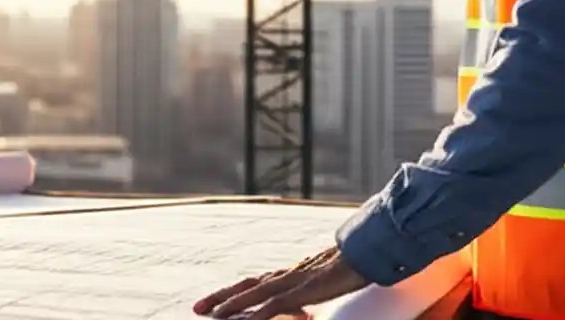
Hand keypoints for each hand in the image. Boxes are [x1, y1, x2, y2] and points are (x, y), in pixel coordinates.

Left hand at [192, 247, 368, 319]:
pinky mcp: (304, 290)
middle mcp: (286, 275)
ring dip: (231, 305)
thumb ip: (310, 292)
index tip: (216, 301)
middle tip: (197, 308)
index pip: (254, 282)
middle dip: (221, 297)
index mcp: (289, 274)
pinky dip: (256, 315)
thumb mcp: (324, 283)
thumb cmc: (350, 265)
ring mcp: (293, 281)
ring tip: (211, 316)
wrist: (367, 250)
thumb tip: (305, 306)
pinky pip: (274, 306)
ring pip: (254, 294)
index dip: (234, 291)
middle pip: (246, 285)